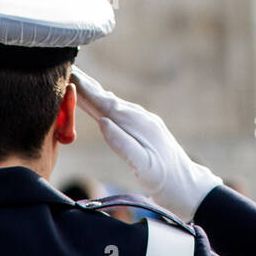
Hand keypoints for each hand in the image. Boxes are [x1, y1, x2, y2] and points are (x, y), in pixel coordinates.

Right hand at [71, 67, 220, 222]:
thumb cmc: (165, 179)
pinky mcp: (144, 128)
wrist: (187, 186)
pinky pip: (120, 112)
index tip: (70, 75)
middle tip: (68, 69)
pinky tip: (101, 103)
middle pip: (108, 99)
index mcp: (138, 124)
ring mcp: (143, 121)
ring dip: (95, 93)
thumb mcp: (144, 167)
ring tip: (78, 82)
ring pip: (114, 104)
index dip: (86, 90)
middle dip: (87, 86)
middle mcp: (140, 118)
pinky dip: (106, 104)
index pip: (106, 104)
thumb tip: (102, 122)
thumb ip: (123, 144)